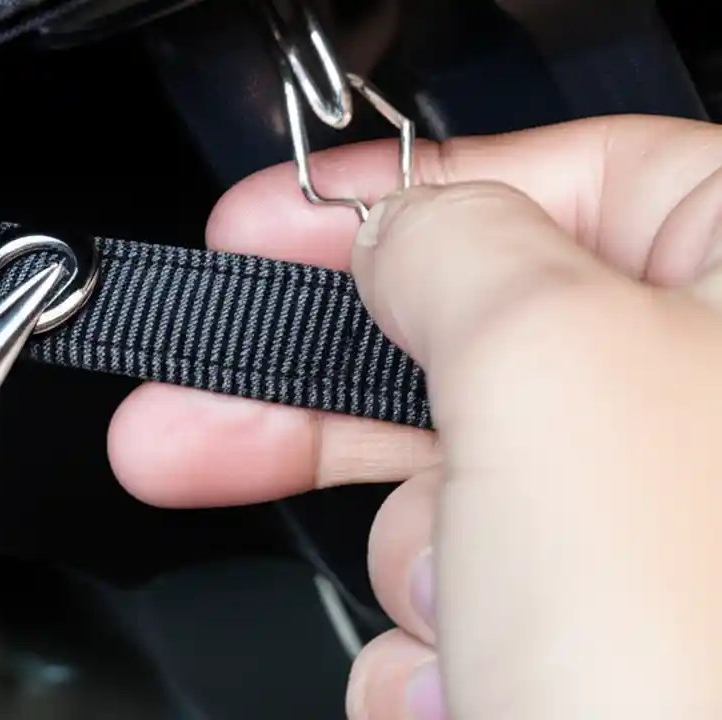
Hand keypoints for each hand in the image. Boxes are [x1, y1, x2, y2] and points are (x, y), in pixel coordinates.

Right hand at [108, 114, 721, 718]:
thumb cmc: (710, 646)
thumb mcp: (550, 367)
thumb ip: (454, 250)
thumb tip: (395, 228)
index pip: (564, 184)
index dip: (393, 204)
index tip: (262, 236)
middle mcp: (718, 421)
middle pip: (476, 361)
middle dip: (316, 404)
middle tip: (184, 419)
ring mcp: (666, 549)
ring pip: (456, 511)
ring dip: (417, 576)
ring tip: (469, 646)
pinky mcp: (608, 652)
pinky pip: (467, 620)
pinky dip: (441, 664)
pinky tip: (472, 702)